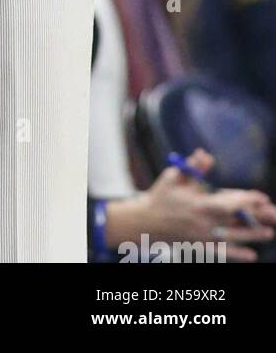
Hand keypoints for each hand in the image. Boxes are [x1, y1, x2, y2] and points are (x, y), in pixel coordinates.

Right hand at [140, 148, 275, 259]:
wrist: (147, 222)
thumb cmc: (162, 196)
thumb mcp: (174, 177)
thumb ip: (192, 167)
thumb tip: (206, 154)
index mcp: (197, 204)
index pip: (227, 203)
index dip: (246, 201)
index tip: (261, 197)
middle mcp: (203, 222)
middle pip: (235, 221)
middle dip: (256, 217)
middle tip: (274, 213)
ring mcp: (203, 236)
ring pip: (232, 237)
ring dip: (252, 235)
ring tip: (270, 233)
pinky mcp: (201, 246)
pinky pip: (222, 252)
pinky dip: (237, 254)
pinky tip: (252, 255)